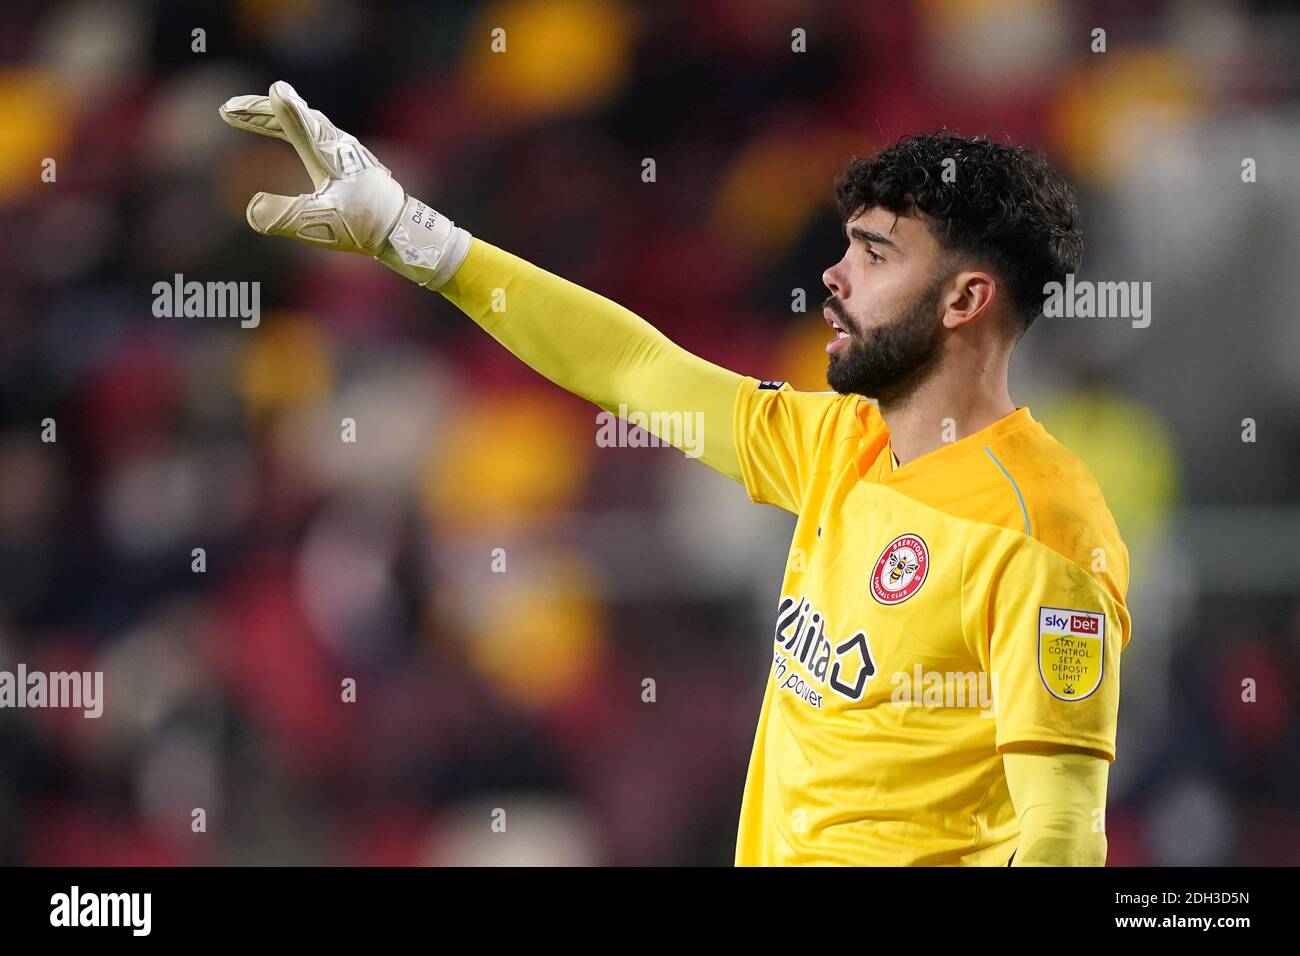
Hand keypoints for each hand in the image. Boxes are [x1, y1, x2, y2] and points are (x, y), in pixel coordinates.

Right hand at [220, 81, 470, 285]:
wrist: (403, 230)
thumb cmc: (365, 226)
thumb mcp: (322, 223)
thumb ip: (285, 216)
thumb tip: (251, 209)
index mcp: (331, 156)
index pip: (301, 125)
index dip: (279, 110)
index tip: (271, 90)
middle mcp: (339, 146)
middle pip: (296, 118)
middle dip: (261, 113)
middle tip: (228, 109)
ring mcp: (345, 150)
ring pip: (306, 123)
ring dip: (274, 117)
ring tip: (246, 116)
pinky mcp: (348, 159)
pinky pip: (314, 133)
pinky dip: (293, 126)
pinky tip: (288, 134)